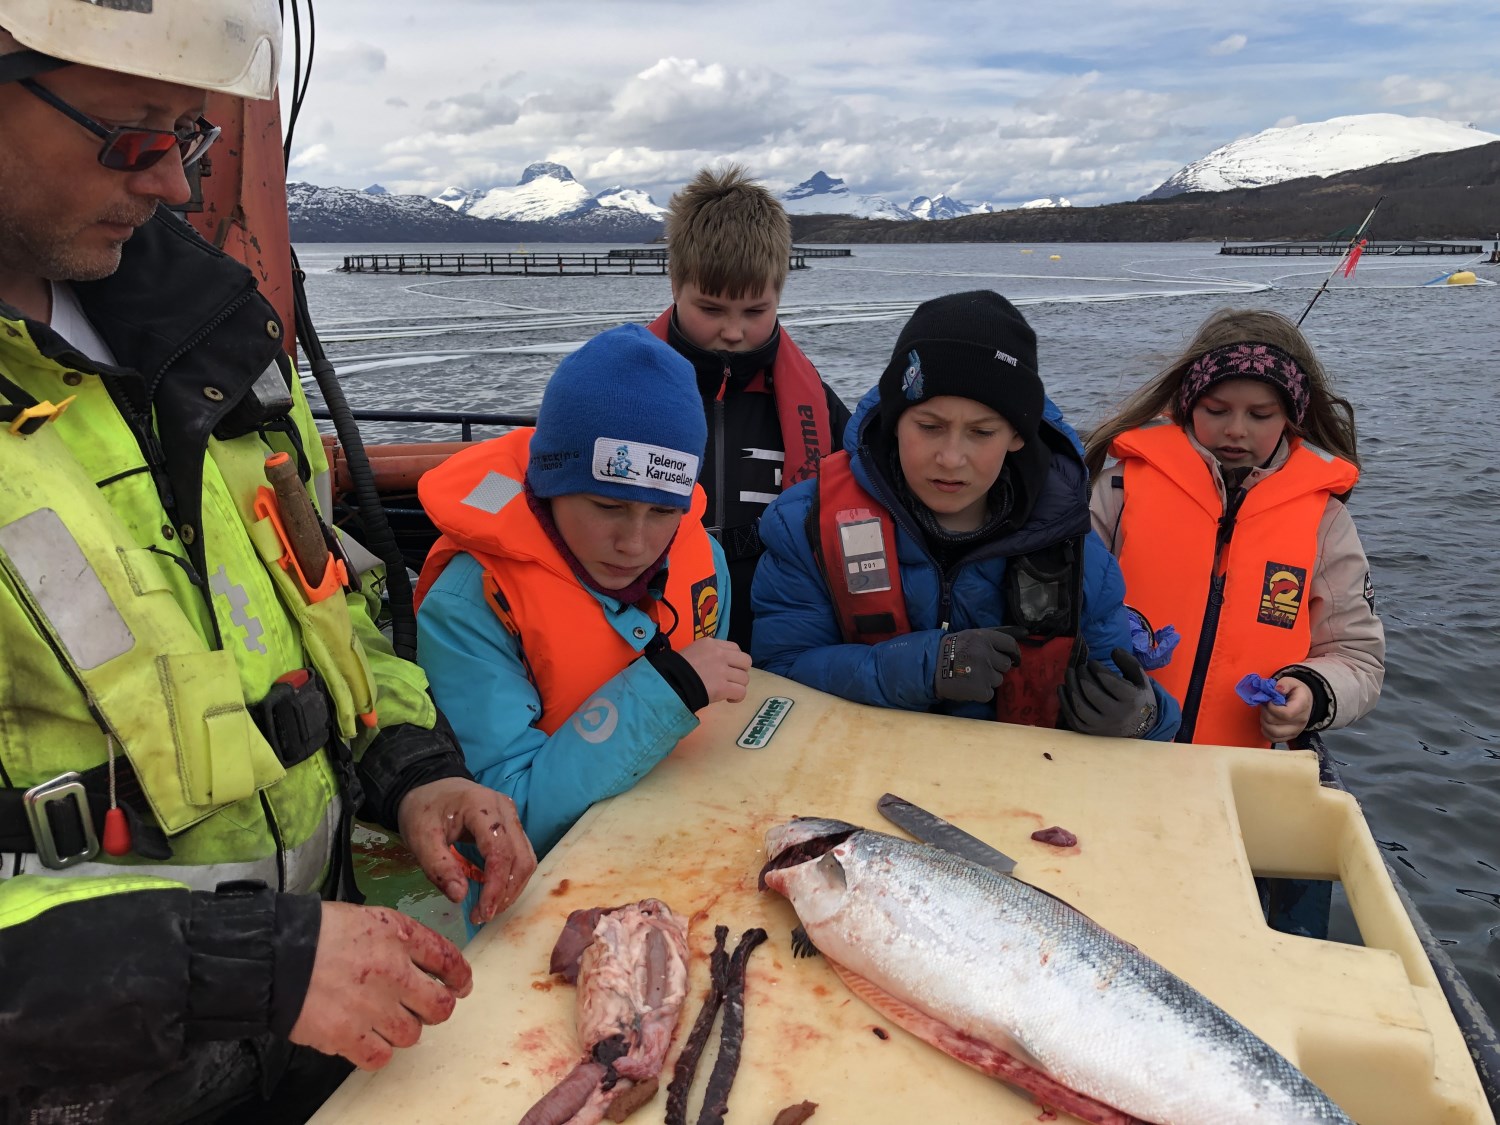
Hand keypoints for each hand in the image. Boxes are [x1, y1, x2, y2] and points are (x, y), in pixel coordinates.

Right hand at [289, 901, 472, 1069]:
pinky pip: (381, 1057)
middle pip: (440, 1006)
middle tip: (424, 1009)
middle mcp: (394, 972)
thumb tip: (422, 961)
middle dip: (436, 1009)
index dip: (460, 976)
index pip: (448, 960)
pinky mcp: (349, 1035)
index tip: (461, 985)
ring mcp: (373, 1007)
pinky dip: (376, 1052)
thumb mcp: (368, 917)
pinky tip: (364, 1039)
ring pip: (412, 1035)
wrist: (275, 954)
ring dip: (402, 1030)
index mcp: (400, 936)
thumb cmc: (316, 932)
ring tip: (382, 1020)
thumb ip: (399, 938)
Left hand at [397, 777, 536, 926]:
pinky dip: (511, 879)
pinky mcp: (512, 826)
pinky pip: (521, 856)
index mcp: (481, 806)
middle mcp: (504, 809)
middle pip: (521, 857)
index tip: (482, 914)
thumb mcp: (420, 838)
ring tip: (488, 908)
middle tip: (483, 915)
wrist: (430, 787)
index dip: (495, 886)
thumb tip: (460, 897)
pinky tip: (493, 893)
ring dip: (512, 888)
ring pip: (527, 859)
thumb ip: (438, 867)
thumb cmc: (423, 811)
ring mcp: (512, 817)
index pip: (499, 851)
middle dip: (506, 892)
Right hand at [678, 638, 751, 703]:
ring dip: (738, 685)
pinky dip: (738, 697)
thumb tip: (715, 664)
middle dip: (741, 671)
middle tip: (731, 679)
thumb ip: (706, 654)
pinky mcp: (723, 687)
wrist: (669, 681)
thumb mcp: (691, 651)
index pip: (735, 648)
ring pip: (745, 678)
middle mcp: (719, 654)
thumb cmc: (675, 668)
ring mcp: (722, 671)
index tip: (727, 668)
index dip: (734, 660)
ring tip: (728, 691)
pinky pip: (741, 691)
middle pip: (745, 661)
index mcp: (711, 643)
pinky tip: (729, 699)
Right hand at [934, 627, 1024, 702]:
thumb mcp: (971, 636)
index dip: (1014, 653)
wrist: (930, 668)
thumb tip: (1023, 633)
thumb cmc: (950, 650)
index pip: (1010, 644)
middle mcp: (986, 654)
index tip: (1015, 659)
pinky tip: (969, 686)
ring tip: (972, 677)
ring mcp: (985, 673)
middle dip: (997, 667)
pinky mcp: (981, 690)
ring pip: (998, 679)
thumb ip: (992, 637)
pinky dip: (981, 693)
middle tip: (982, 667)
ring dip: (988, 680)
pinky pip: (990, 693)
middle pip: (1006, 664)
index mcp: (984, 638)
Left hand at [1058, 648, 1156, 737]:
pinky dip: (1064, 702)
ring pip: (1080, 706)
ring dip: (1071, 686)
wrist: (1142, 726)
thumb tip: (1113, 651)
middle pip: (1092, 692)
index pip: (1109, 681)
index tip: (1092, 662)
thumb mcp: (1141, 679)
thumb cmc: (1138, 697)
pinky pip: (1073, 717)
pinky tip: (1062, 688)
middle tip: (1080, 667)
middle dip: (1082, 675)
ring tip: (1069, 673)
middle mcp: (1116, 715)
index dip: (1097, 668)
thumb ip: (1129, 662)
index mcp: (1131, 700)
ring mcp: (1102, 726)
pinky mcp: (1091, 732)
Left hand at [1260, 677, 1313, 742]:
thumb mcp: (1291, 682)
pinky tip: (1266, 722)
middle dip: (1265, 713)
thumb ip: (1284, 684)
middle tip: (1265, 705)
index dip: (1272, 708)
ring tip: (1266, 713)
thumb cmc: (1296, 691)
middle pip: (1275, 724)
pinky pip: (1273, 739)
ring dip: (1264, 722)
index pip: (1286, 714)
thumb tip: (1277, 689)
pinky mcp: (1290, 736)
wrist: (1305, 701)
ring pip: (1273, 733)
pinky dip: (1265, 731)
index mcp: (1302, 706)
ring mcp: (1296, 731)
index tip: (1269, 701)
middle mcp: (1300, 722)